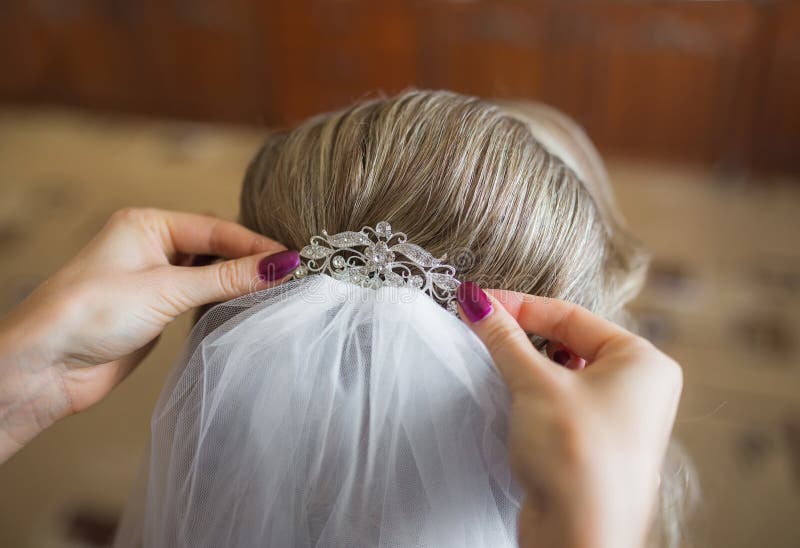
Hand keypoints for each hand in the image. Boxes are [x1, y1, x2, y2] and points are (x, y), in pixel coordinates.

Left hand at [0, 208, 298, 461]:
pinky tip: (244, 306)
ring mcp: (154, 278)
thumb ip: (227, 278)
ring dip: (238, 281)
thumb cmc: (90, 313)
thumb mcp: (166, 289)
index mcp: (148, 224)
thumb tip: (281, 264)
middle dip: (250, 260)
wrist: (45, 368)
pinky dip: (223, 300)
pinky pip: (200, 296)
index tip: (293, 259)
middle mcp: (151, 245)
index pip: (216, 227)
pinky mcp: (157, 309)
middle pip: (216, 246)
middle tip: (290, 275)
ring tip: (274, 291)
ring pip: (210, 272)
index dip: (255, 244)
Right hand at [455, 282, 681, 547]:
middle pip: (570, 342)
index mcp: (643, 361)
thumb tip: (478, 302)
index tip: (481, 303)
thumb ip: (504, 338)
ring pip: (565, 374)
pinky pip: (565, 403)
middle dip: (525, 337)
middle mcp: (640, 388)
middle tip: (484, 329)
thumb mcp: (535, 384)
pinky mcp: (599, 445)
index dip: (520, 307)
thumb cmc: (578, 459)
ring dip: (529, 367)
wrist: (581, 538)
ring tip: (498, 365)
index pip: (571, 315)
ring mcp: (621, 419)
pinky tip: (516, 401)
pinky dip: (537, 396)